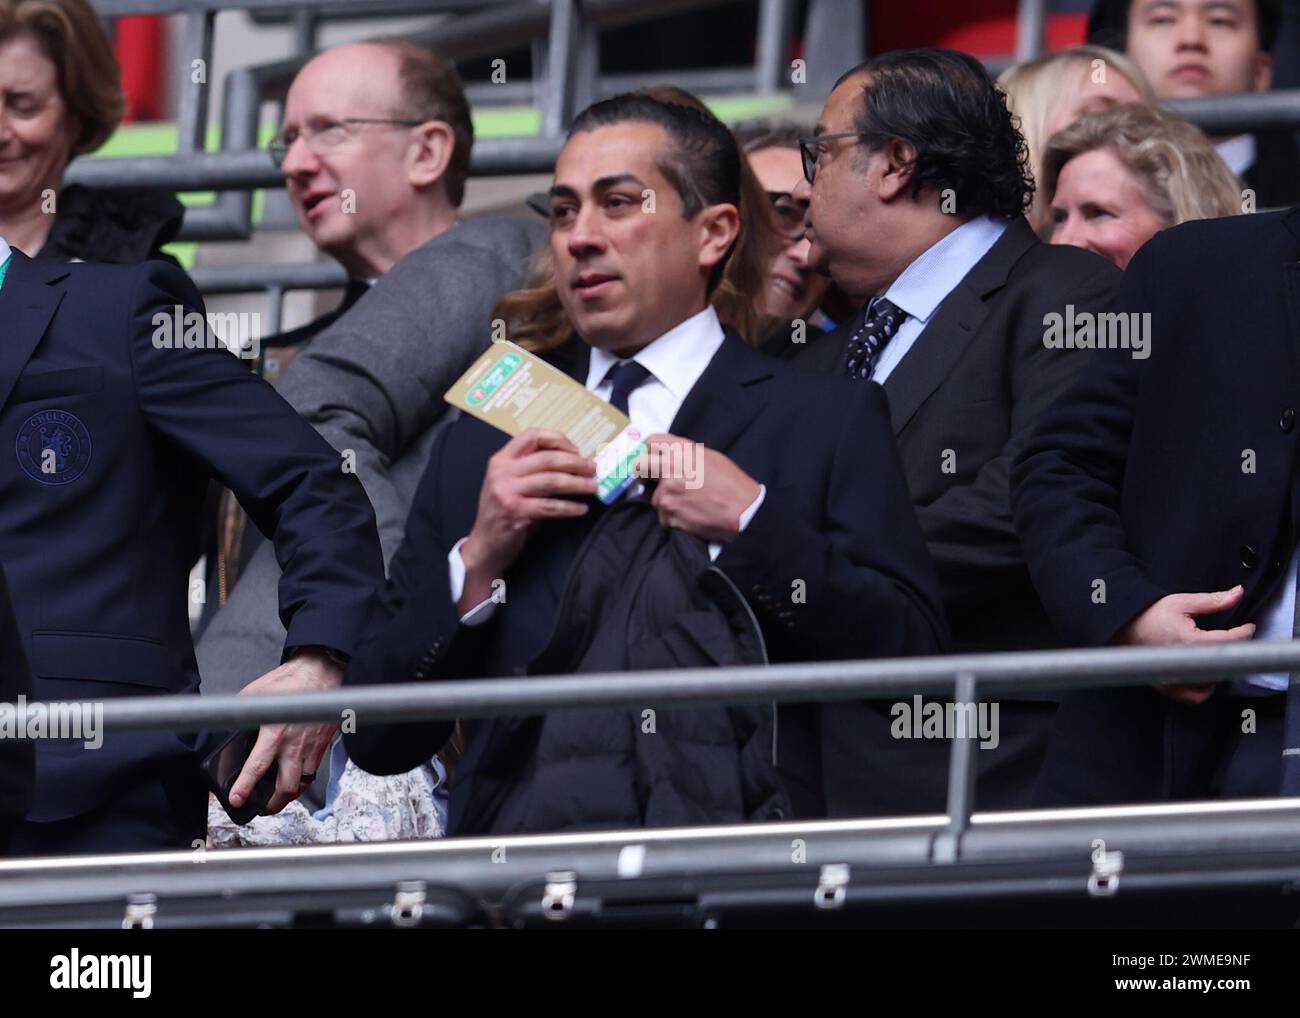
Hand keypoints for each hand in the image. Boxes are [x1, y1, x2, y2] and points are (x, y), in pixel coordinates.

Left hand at [229, 648, 343, 813]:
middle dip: (272, 805)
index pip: (257, 768)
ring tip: (278, 799)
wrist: (323, 672)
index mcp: (275, 733)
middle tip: (261, 808)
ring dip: (289, 795)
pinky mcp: (322, 745)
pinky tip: (295, 780)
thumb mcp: (255, 695)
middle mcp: (294, 745)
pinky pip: (313, 772)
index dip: (244, 788)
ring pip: (303, 784)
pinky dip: (304, 781)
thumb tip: (229, 727)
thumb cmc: (292, 681)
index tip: (236, 799)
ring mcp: (311, 747)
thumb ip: (243, 715)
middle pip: (286, 788)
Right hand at [459, 428, 595, 609]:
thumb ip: (531, 470)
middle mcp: (502, 472)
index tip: (575, 450)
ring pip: (551, 481)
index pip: (532, 436)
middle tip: (593, 469)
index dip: (557, 439)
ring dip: (577, 484)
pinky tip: (581, 509)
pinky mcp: (515, 512)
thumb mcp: (510, 483)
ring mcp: (507, 491)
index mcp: (501, 459)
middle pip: (547, 458)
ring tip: (593, 487)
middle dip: (575, 463)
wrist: (485, 544)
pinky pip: (550, 506)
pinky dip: (569, 507)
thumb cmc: (503, 512)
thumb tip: (572, 463)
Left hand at [635, 433, 760, 542]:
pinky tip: (692, 515)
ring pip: (656, 497)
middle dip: (643, 473)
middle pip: (639, 466)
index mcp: (681, 451)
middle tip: (651, 480)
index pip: (650, 442)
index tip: (651, 458)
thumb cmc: (732, 483)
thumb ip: (685, 455)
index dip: (650, 451)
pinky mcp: (668, 516)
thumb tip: (669, 457)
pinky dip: (675, 518)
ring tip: (690, 503)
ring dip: (668, 501)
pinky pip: (665, 517)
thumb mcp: (710, 457)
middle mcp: (669, 469)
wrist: (744, 511)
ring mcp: (667, 494)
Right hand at [1115, 586, 1255, 705]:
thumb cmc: (1148, 615)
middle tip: (1234, 639)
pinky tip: (1204, 672)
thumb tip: (1238, 594)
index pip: (1229, 642)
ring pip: (1213, 683)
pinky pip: (1196, 696)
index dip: (1244, 633)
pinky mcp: (1168, 687)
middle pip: (1224, 664)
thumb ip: (1213, 600)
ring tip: (1217, 654)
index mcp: (1188, 640)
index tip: (1247, 627)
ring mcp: (1174, 678)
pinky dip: (1205, 688)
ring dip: (1220, 669)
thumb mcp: (1182, 603)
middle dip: (1233, 650)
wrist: (1122, 627)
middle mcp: (1182, 663)